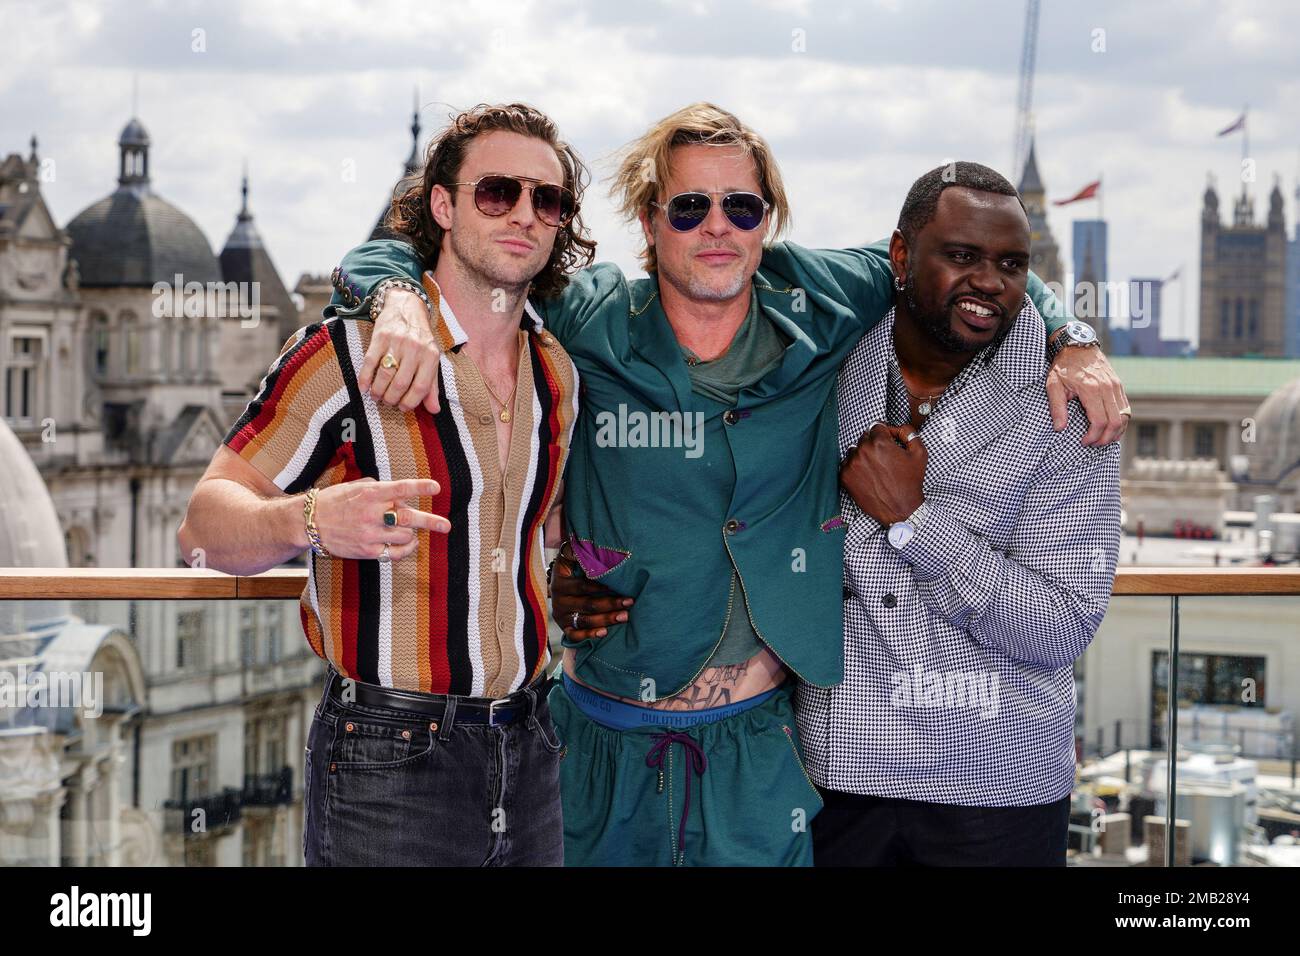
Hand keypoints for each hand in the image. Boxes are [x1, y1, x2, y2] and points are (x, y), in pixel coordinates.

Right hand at [311, 477, 448, 560]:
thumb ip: (380, 489)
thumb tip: (402, 496)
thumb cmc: (335, 501)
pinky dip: (406, 549)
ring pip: (405, 536)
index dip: (420, 487)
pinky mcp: (367, 551)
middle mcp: (371, 514)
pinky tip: (409, 545)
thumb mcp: (356, 487)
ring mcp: (369, 534)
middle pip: (408, 518)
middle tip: (446, 526)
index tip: (436, 487)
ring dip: (413, 533)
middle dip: (430, 522)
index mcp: (370, 493)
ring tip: (411, 531)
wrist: (309, 523)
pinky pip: (395, 553)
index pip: (400, 488)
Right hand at [358, 289, 442, 413]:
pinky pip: (370, 362)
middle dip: (392, 398)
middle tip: (388, 402)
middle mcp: (415, 349)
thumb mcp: (431, 359)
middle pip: (401, 383)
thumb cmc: (421, 338)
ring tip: (376, 396)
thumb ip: (432, 385)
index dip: (410, 401)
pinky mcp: (380, 337)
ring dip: (378, 391)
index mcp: (431, 356)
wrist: (406, 306)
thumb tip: (434, 410)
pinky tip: (363, 387)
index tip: (403, 407)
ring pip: (385, 375)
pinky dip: (365, 378)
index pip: (421, 387)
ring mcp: (397, 342)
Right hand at [550, 542, 633, 641]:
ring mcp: (561, 613)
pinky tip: (604, 632)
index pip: (583, 585)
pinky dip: (589, 635)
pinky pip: (575, 635)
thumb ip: (579, 551)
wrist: (559, 585)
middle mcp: (558, 598)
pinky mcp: (564, 626)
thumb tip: (590, 538)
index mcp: (561, 579)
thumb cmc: (574, 568)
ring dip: (606, 619)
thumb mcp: (572, 557)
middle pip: (588, 604)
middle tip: (629, 602)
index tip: (619, 584)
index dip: (601, 585)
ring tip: (624, 616)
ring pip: (585, 620)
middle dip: (610, 603)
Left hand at [839, 424, 926, 524]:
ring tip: (875, 467)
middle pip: (865, 437)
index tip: (889, 442)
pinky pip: (846, 464)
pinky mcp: (845, 477)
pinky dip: (854, 467)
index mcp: (879, 442)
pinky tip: (867, 475)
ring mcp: (852, 464)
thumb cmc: (910, 482)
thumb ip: (909, 433)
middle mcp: (862, 451)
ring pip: (854, 450)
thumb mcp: (919, 453)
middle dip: (874, 444)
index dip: (885, 433)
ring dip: (862, 455)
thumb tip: (898, 427)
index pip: (876, 426)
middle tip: (884, 458)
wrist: (901, 509)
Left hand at [1046, 345, 1128, 445]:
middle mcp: (1108, 388)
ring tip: (1103, 439)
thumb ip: (1057, 407)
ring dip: (1116, 432)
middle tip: (1093, 444)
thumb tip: (1060, 428)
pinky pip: (1126, 408)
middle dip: (1105, 438)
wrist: (1077, 345)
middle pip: (1115, 421)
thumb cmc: (1063, 366)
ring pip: (1125, 416)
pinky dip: (1122, 421)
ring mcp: (1116, 386)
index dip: (1093, 436)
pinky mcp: (1119, 385)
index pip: (1099, 420)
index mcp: (1091, 389)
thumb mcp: (1053, 385)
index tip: (1084, 442)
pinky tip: (1112, 429)